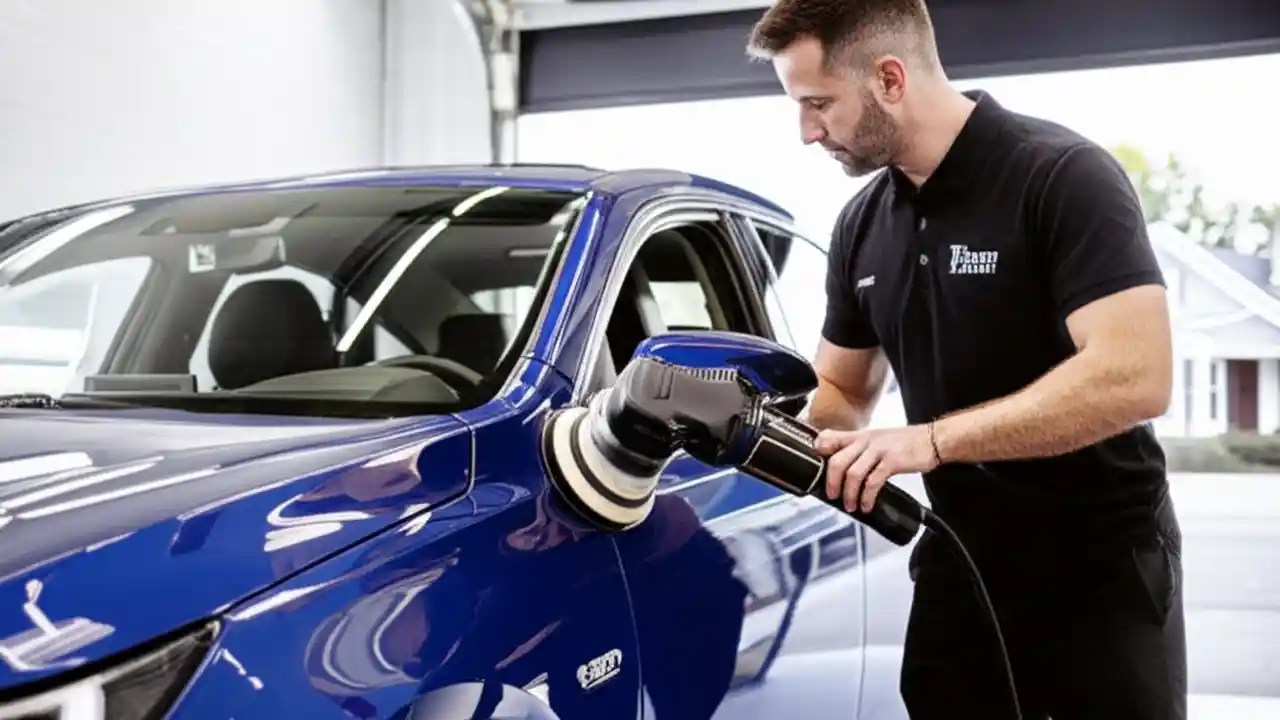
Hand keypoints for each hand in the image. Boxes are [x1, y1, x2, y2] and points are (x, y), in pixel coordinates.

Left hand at [813, 425, 938, 512]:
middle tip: (831, 496)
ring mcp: (879, 450)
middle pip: (837, 460)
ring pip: (853, 473)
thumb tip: (841, 464)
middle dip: (831, 482)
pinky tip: (866, 505)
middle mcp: (866, 440)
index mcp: (860, 435)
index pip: (830, 437)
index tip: (813, 468)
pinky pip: (873, 482)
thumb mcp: (877, 439)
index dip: (818, 451)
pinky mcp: (893, 461)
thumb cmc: (906, 442)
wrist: (934, 439)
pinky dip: (866, 497)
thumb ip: (858, 448)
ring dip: (849, 494)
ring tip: (850, 506)